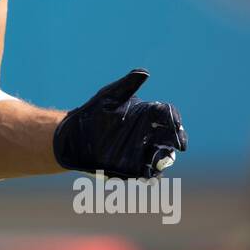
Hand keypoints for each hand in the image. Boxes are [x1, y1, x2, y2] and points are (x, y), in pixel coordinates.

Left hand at [52, 69, 186, 178]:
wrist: (71, 136)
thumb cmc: (91, 112)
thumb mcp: (108, 96)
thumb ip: (127, 86)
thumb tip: (144, 72)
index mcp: (146, 115)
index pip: (169, 117)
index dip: (176, 122)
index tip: (177, 127)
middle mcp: (148, 134)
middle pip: (170, 140)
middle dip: (175, 143)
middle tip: (174, 147)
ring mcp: (141, 152)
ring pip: (161, 159)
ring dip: (163, 161)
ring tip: (157, 162)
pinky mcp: (131, 169)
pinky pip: (146, 175)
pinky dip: (150, 176)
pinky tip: (148, 176)